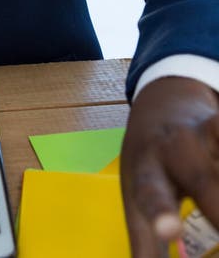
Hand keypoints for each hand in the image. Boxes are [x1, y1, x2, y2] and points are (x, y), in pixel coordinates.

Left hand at [120, 76, 218, 255]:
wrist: (163, 102)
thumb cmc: (151, 165)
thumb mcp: (138, 198)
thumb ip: (147, 246)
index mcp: (147, 169)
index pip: (151, 193)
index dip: (161, 213)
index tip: (170, 230)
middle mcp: (175, 147)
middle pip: (201, 180)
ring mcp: (206, 131)